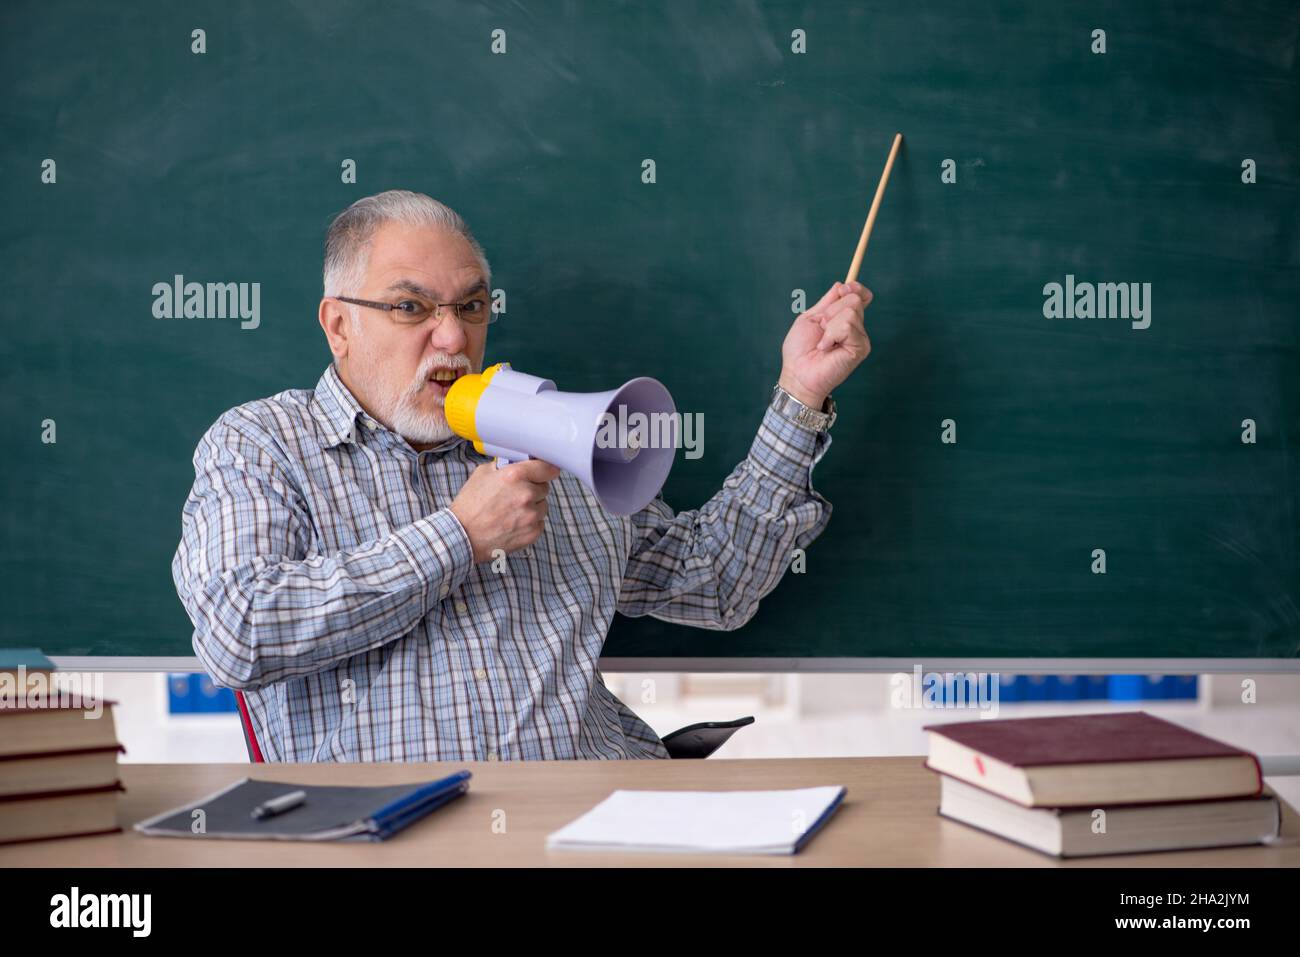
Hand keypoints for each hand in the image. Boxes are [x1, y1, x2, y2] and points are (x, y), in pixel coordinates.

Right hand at [449, 459, 560, 561]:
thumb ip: (505, 466)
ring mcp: (531, 516)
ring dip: (532, 507)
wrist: (462, 536)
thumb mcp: (482, 474)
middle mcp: (526, 495)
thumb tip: (518, 462)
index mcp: (515, 476)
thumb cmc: (469, 505)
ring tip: (511, 511)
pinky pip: (540, 523)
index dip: (546, 470)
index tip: (546, 471)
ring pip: (543, 506)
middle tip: (515, 495)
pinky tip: (513, 523)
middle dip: (533, 489)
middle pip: (544, 487)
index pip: (547, 468)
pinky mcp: (532, 533)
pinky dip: (530, 523)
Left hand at [778, 281, 872, 408]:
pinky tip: (827, 348)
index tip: (843, 288)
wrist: (797, 373)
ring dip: (829, 325)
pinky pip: (847, 326)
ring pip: (850, 312)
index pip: (861, 296)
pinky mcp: (861, 348)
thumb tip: (842, 284)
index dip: (855, 288)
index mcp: (844, 319)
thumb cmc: (800, 350)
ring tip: (823, 341)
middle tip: (821, 330)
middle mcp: (855, 328)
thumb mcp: (811, 318)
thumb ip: (827, 302)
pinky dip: (831, 334)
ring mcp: (860, 338)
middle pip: (854, 299)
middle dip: (831, 311)